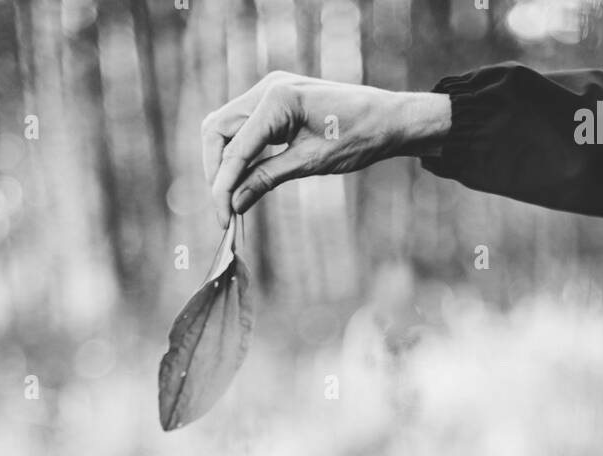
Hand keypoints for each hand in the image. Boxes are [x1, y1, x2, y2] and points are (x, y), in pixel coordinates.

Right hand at [202, 72, 450, 226]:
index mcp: (277, 99)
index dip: (223, 186)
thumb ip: (267, 179)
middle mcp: (267, 88)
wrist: (387, 118)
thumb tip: (235, 203)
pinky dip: (238, 154)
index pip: (234, 148)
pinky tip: (245, 180)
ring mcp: (269, 91)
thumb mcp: (310, 164)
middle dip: (215, 172)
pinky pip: (243, 128)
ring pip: (225, 129)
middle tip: (224, 210)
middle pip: (217, 131)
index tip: (223, 218)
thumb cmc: (357, 137)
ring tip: (232, 199)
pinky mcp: (274, 102)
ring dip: (223, 164)